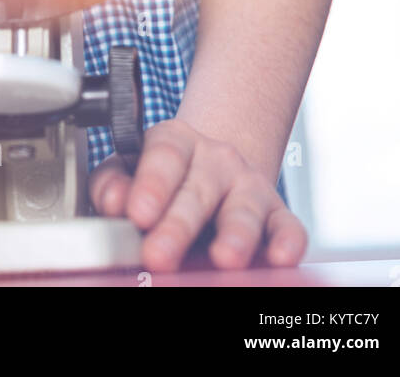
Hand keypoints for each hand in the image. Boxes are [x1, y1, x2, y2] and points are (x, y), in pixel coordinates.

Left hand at [89, 118, 307, 271]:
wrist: (216, 166)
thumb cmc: (167, 176)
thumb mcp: (133, 165)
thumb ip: (115, 182)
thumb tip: (112, 202)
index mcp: (176, 141)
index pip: (165, 155)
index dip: (151, 184)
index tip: (137, 213)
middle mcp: (217, 160)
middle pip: (198, 189)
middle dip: (179, 225)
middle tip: (158, 254)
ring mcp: (249, 186)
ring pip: (245, 208)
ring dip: (235, 235)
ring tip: (223, 258)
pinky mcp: (278, 214)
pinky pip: (288, 226)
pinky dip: (287, 243)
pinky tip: (279, 258)